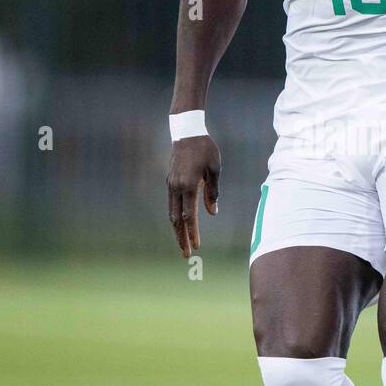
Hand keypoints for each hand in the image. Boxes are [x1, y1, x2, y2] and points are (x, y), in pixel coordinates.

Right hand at [166, 135, 220, 256]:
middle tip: (186, 254)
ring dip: (177, 230)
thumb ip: (212, 192)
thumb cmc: (205, 148)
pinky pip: (172, 204)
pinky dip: (176, 217)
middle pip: (177, 219)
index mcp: (188, 185)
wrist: (186, 131)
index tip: (197, 246)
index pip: (190, 215)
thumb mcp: (214, 169)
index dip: (193, 232)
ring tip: (182, 243)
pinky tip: (181, 225)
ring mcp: (171, 185)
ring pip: (172, 213)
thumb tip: (212, 213)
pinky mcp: (170, 182)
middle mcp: (176, 187)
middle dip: (181, 238)